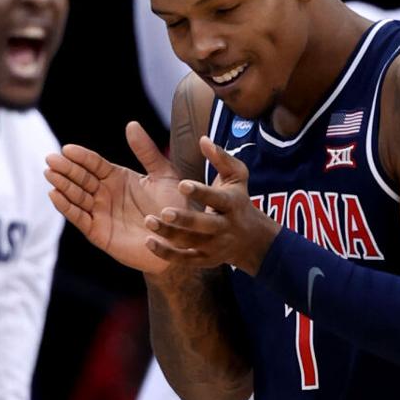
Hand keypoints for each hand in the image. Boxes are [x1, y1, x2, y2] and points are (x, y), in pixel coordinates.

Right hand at [46, 122, 189, 274]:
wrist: (181, 240)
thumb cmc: (174, 208)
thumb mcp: (164, 175)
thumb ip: (147, 151)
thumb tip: (131, 124)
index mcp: (118, 178)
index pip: (94, 164)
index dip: (81, 157)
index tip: (67, 148)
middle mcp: (105, 194)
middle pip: (81, 178)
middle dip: (66, 168)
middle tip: (51, 158)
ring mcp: (100, 212)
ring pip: (76, 196)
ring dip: (62, 185)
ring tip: (50, 173)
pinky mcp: (98, 232)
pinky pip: (79, 218)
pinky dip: (66, 207)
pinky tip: (54, 194)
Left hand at [139, 136, 278, 273]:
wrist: (250, 240)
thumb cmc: (237, 200)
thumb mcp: (236, 177)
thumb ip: (221, 158)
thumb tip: (203, 139)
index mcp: (232, 204)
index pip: (218, 198)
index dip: (201, 192)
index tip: (182, 184)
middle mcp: (225, 227)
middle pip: (205, 225)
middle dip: (185, 219)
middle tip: (164, 211)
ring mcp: (215, 246)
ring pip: (192, 242)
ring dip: (170, 234)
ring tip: (149, 223)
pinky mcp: (205, 260)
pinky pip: (185, 260)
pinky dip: (167, 254)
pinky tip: (149, 243)